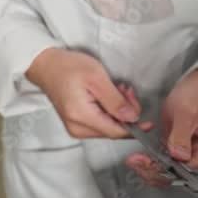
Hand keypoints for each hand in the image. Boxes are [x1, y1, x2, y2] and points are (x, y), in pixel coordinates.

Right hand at [26, 48, 151, 138]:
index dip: (136, 129)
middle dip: (127, 113)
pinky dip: (110, 111)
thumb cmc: (70, 67)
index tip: (150, 122)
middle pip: (113, 130)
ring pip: (108, 126)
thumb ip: (116, 101)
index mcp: (82, 118)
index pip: (116, 132)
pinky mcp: (76, 123)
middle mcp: (77, 129)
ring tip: (119, 89)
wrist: (46, 65)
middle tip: (127, 90)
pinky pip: (100, 122)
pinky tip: (110, 95)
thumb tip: (132, 119)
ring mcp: (76, 128)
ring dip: (119, 111)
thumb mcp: (97, 79)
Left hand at [126, 68, 197, 187]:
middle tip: (137, 161)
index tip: (148, 161)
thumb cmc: (194, 96)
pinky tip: (140, 159)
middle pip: (182, 175)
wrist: (193, 89)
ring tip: (135, 161)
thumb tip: (179, 156)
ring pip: (172, 174)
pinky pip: (167, 166)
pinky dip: (153, 165)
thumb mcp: (185, 112)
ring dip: (152, 171)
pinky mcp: (182, 153)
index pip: (191, 167)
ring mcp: (194, 155)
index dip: (169, 168)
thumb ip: (181, 136)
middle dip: (157, 171)